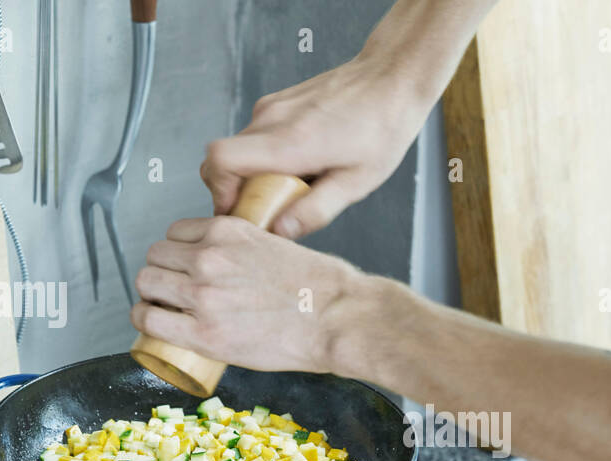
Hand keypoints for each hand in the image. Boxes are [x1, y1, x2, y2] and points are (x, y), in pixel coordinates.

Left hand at [131, 216, 363, 373]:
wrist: (337, 318)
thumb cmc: (322, 288)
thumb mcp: (277, 244)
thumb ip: (246, 250)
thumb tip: (233, 266)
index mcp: (226, 231)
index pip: (176, 232)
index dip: (179, 253)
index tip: (186, 268)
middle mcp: (208, 257)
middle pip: (155, 256)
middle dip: (163, 273)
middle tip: (175, 292)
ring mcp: (202, 294)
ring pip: (146, 283)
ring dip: (152, 296)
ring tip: (167, 310)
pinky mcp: (204, 331)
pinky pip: (148, 319)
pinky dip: (146, 321)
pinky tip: (156, 326)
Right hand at [200, 55, 430, 238]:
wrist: (391, 79)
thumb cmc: (381, 129)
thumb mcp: (357, 183)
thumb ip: (315, 211)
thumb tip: (279, 232)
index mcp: (289, 142)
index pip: (220, 161)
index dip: (219, 192)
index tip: (240, 212)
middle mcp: (271, 119)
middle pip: (222, 160)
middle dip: (236, 191)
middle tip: (269, 209)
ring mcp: (272, 107)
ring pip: (239, 150)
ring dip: (254, 176)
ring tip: (294, 186)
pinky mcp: (277, 102)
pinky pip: (256, 138)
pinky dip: (266, 158)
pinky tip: (301, 165)